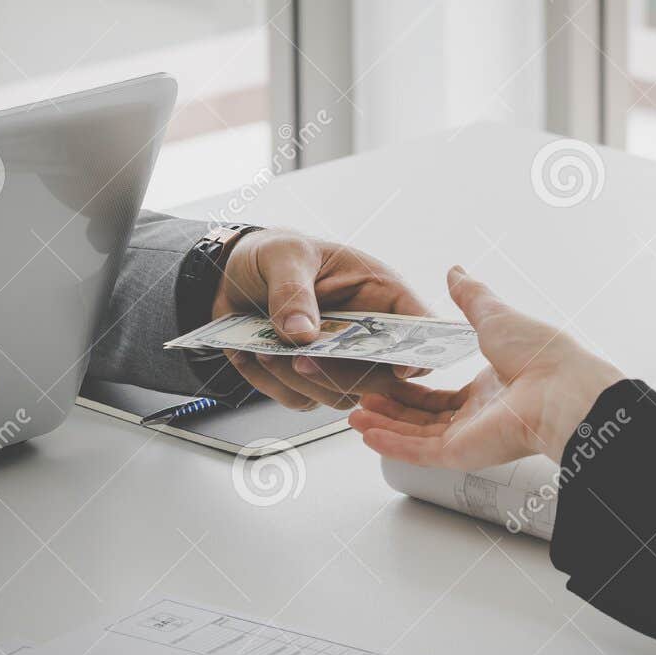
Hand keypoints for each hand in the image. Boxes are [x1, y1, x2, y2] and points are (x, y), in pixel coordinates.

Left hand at [214, 229, 428, 409]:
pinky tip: (255, 356)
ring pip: (341, 396)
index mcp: (380, 293)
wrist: (235, 274)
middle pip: (384, 377)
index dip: (420, 352)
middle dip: (343, 376)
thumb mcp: (284, 254)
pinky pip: (301, 400)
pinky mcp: (310, 380)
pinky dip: (273, 385)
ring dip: (300, 382)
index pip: (420, 328)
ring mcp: (341, 362)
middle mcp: (367, 333)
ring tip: (265, 352)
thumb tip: (302, 333)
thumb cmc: (275, 254)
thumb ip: (293, 289)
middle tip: (300, 360)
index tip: (399, 367)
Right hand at [349, 266, 623, 467]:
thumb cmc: (540, 353)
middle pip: (423, 418)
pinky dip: (392, 444)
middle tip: (360, 398)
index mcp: (489, 388)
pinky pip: (420, 452)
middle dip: (389, 410)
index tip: (385, 378)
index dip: (410, 388)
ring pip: (416, 436)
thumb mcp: (494, 315)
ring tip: (353, 415)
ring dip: (384, 426)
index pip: (440, 396)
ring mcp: (469, 438)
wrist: (561, 387)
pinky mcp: (463, 453)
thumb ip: (470, 298)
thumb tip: (455, 271)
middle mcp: (479, 416)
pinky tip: (366, 434)